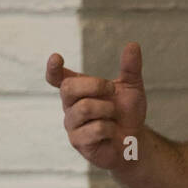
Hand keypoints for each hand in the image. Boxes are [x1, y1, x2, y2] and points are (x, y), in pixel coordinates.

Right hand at [46, 42, 146, 171]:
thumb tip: (133, 45)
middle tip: (112, 91)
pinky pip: (95, 129)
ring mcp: (72, 124)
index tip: (56, 58)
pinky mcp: (78, 141)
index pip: (57, 78)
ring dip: (107, 110)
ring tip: (113, 117)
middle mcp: (70, 105)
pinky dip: (110, 129)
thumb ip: (131, 68)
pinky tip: (111, 133)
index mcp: (78, 90)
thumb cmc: (127, 114)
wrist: (134, 142)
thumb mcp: (132, 88)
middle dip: (95, 85)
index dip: (53, 69)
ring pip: (85, 108)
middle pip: (69, 88)